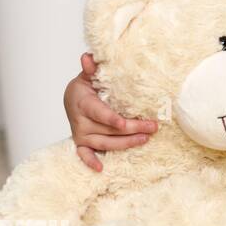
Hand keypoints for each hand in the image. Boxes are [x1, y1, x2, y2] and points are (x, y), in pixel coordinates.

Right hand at [65, 52, 157, 171]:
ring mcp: (81, 134)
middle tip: (153, 127)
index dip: (113, 119)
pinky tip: (101, 169)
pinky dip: (90, 162)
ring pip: (104, 143)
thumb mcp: (88, 76)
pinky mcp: (81, 143)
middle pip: (109, 130)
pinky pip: (84, 154)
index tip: (127, 123)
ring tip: (145, 139)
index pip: (100, 113)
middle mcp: (80, 121)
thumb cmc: (86, 87)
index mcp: (83, 102)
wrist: (71, 99)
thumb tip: (89, 56)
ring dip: (125, 144)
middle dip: (133, 130)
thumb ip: (91, 68)